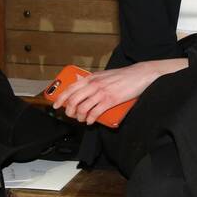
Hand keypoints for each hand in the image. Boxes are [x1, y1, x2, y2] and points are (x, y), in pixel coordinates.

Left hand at [50, 60, 183, 125]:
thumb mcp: (104, 76)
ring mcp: (101, 93)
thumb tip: (84, 90)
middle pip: (73, 100)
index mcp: (91, 78)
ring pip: (82, 108)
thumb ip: (94, 82)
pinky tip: (90, 121)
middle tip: (71, 116)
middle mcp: (93, 85)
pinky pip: (94, 113)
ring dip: (79, 117)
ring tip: (82, 119)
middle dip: (69, 111)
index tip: (56, 106)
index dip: (60, 99)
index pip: (70, 88)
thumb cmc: (123, 76)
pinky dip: (90, 119)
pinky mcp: (110, 101)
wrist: (140, 75)